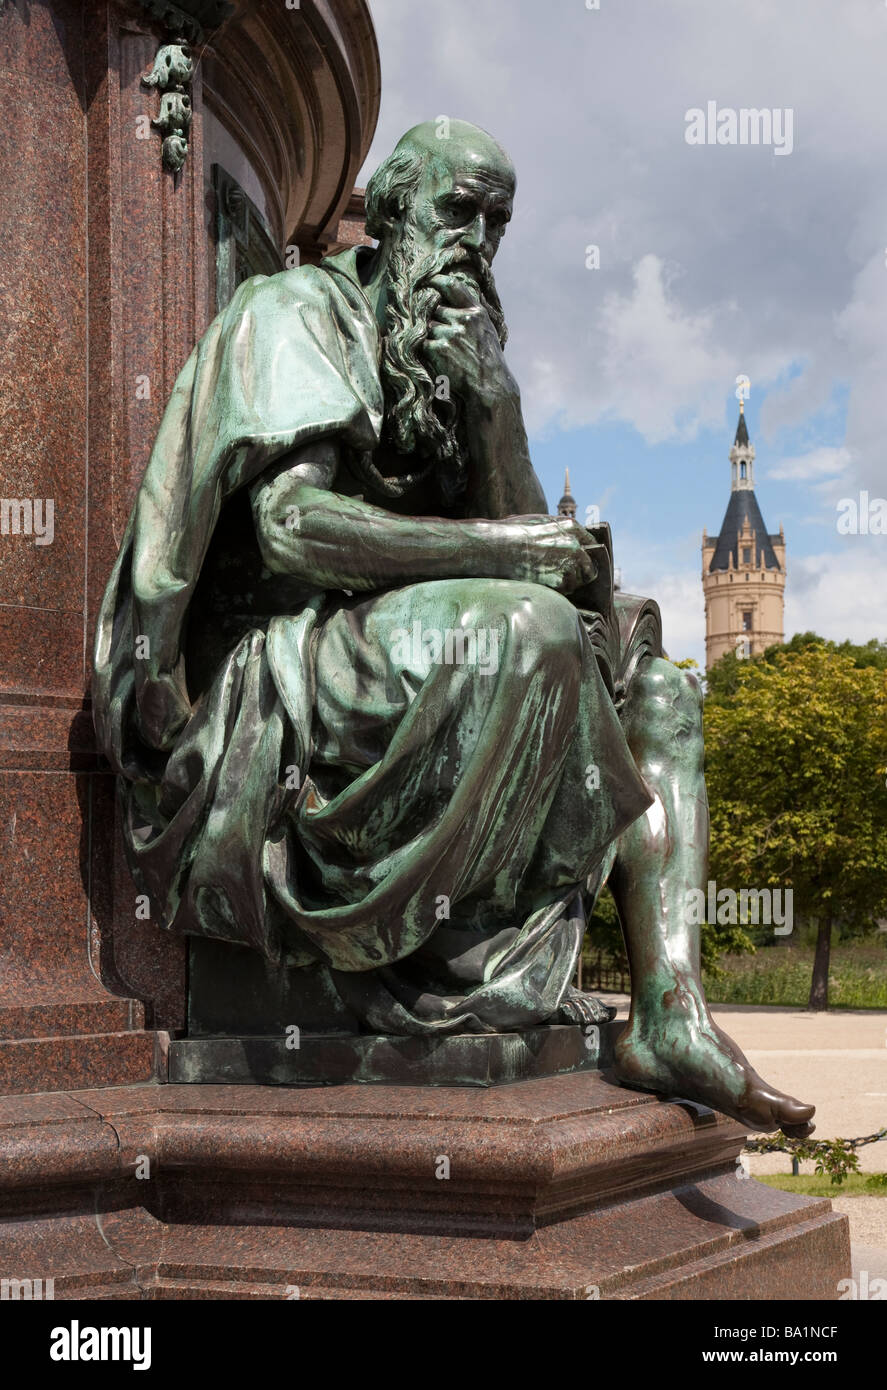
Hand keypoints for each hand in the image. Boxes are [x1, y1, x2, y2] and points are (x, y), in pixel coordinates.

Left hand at [422, 273, 516, 410]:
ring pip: (428, 326)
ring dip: (431, 335)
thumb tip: (450, 299)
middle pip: (436, 309)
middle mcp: (463, 319)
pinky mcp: (438, 349)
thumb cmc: (488, 360)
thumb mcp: (486, 330)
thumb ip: (471, 314)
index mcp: (476, 313)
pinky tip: (439, 358)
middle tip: (441, 333)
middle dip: (435, 318)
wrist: (489, 386)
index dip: (437, 281)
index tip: (428, 281)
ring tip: (444, 350)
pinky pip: (424, 342)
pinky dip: (428, 349)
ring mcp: (450, 334)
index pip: (453, 287)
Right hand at [511, 516, 598, 594]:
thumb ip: (558, 531)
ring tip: (548, 578)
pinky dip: (557, 590)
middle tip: (566, 574)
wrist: (496, 547)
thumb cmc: (511, 532)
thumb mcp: (539, 521)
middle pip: (589, 566)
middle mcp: (575, 545)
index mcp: (571, 527)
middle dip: (580, 572)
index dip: (586, 554)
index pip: (591, 543)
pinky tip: (543, 583)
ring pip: (577, 581)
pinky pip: (565, 590)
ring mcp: (568, 565)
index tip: (582, 561)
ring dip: (567, 582)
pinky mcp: (558, 582)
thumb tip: (567, 541)